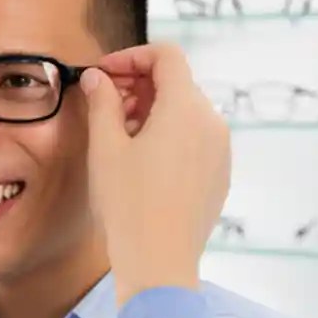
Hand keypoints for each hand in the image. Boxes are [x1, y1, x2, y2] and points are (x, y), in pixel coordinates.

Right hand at [79, 43, 230, 306]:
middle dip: (138, 85)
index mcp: (186, 107)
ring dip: (152, 111)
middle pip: (177, 83)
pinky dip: (169, 136)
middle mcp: (212, 122)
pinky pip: (195, 140)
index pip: (166, 56)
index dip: (131, 57)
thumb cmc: (128, 204)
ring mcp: (220, 150)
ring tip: (119, 136)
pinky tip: (141, 161)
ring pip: (186, 112)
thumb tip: (97, 78)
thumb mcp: (106, 147)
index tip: (103, 74)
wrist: (159, 262)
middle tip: (103, 104)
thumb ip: (102, 102)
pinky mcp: (220, 175)